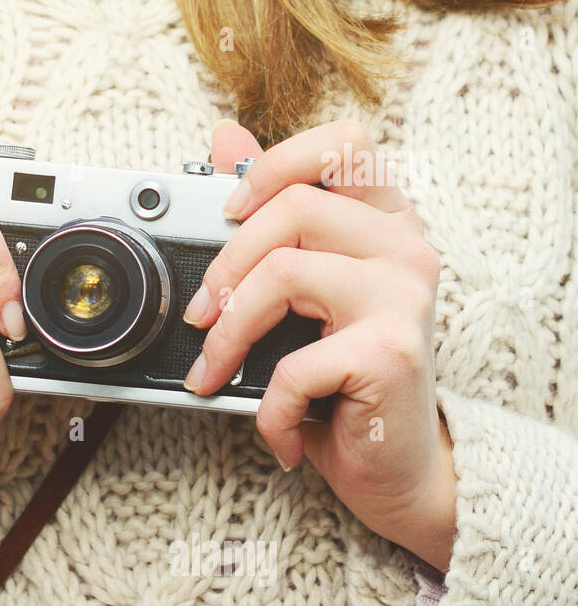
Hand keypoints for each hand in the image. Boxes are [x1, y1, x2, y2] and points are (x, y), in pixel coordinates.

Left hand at [181, 119, 457, 570]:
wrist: (397, 466)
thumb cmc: (344, 379)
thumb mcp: (301, 291)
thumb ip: (270, 214)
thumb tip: (226, 139)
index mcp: (383, 222)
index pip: (343, 143)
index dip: (275, 163)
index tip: (226, 209)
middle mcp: (404, 248)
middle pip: (292, 208)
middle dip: (223, 266)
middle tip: (200, 316)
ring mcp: (404, 296)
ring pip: (283, 274)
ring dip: (228, 336)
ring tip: (218, 374)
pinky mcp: (392, 352)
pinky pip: (294, 363)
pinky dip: (267, 406)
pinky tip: (277, 427)